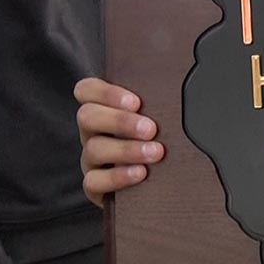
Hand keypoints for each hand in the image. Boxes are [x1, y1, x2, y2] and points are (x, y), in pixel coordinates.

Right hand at [74, 77, 164, 205]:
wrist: (167, 184)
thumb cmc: (162, 140)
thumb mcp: (159, 116)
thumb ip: (157, 99)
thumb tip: (176, 77)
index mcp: (104, 109)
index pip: (87, 90)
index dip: (106, 92)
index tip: (135, 101)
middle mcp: (93, 133)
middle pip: (87, 116)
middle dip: (120, 121)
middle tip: (151, 129)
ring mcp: (91, 160)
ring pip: (94, 149)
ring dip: (126, 149)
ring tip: (155, 153)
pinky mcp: (95, 187)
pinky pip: (93, 182)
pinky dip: (117, 177)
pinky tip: (141, 173)